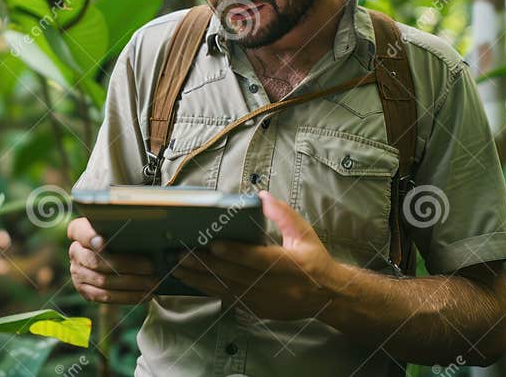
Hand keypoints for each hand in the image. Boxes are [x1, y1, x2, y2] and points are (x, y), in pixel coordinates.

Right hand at [67, 217, 159, 303]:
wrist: (109, 252)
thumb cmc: (118, 235)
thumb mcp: (118, 227)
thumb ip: (123, 230)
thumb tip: (146, 236)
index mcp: (79, 230)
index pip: (81, 232)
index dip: (90, 238)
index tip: (103, 241)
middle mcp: (75, 251)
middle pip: (97, 261)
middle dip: (127, 266)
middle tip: (150, 267)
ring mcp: (77, 272)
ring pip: (103, 281)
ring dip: (131, 284)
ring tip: (152, 283)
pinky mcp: (83, 289)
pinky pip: (104, 296)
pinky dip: (127, 297)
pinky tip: (143, 295)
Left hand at [171, 190, 337, 319]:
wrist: (327, 297)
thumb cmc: (314, 260)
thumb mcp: (304, 233)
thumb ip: (283, 214)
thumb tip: (261, 196)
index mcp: (289, 265)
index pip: (256, 259)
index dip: (234, 253)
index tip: (212, 244)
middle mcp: (275, 286)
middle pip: (235, 276)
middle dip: (206, 265)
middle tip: (182, 254)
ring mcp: (265, 301)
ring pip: (227, 290)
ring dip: (201, 279)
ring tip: (179, 268)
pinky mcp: (258, 310)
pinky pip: (229, 300)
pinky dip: (210, 290)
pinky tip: (193, 282)